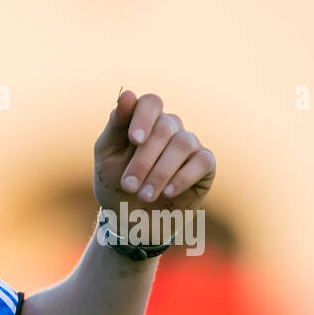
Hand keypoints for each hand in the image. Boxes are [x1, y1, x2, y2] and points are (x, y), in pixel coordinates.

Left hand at [93, 90, 216, 218]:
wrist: (132, 221)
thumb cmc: (116, 184)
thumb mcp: (107, 156)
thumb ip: (116, 126)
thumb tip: (128, 94)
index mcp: (145, 122)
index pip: (151, 103)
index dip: (143, 117)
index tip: (133, 140)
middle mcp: (170, 127)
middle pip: (165, 127)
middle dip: (144, 159)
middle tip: (128, 186)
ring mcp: (189, 144)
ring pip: (183, 144)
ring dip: (160, 172)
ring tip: (145, 195)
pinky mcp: (205, 164)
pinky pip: (201, 162)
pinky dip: (181, 178)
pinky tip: (167, 193)